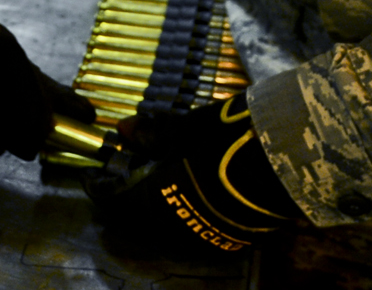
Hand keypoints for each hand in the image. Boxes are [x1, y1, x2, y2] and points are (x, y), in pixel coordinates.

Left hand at [87, 95, 300, 257]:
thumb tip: (124, 130)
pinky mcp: (226, 242)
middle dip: (123, 197)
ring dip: (151, 206)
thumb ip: (150, 133)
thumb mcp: (180, 129)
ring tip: (155, 179)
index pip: (109, 201)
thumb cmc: (219, 140)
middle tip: (123, 173)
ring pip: (160, 228)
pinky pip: (189, 231)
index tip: (94, 171)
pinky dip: (178, 213)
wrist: (278, 163)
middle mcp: (169, 230)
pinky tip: (186, 193)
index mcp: (149, 203)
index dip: (98, 185)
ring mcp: (199, 240)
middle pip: (133, 219)